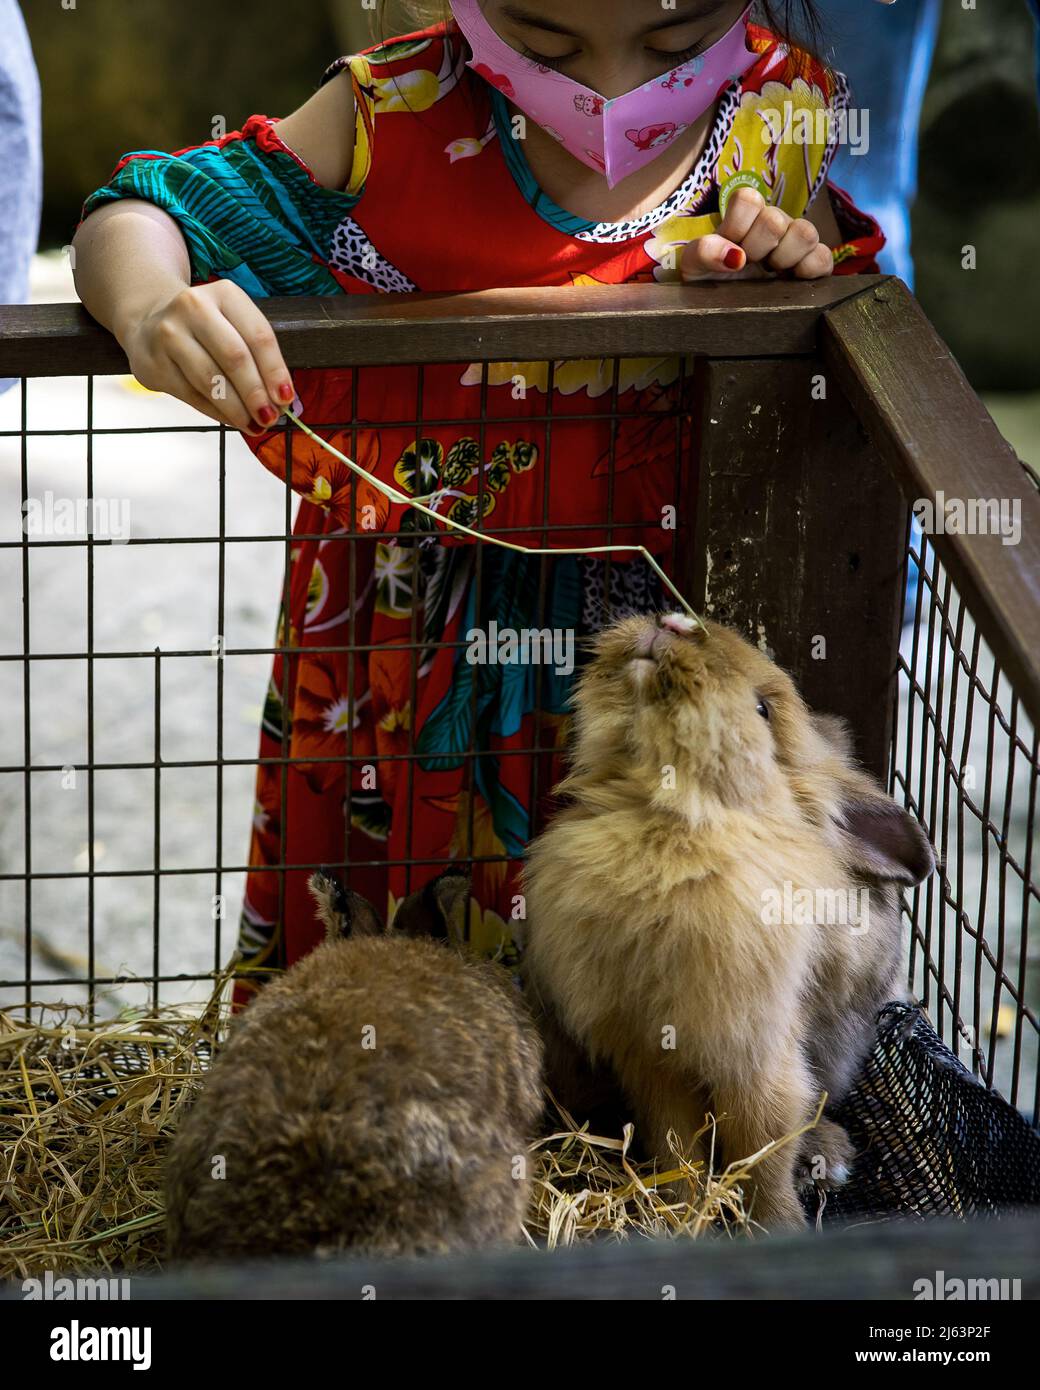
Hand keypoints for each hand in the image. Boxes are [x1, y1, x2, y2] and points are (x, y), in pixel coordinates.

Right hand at [121, 279, 294, 435]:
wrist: (150, 322)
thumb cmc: (206, 329)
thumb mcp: (234, 326)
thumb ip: (257, 357)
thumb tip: (281, 401)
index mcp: (224, 294)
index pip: (258, 335)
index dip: (275, 371)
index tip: (286, 398)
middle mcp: (193, 307)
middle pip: (235, 358)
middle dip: (256, 394)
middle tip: (270, 417)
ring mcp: (169, 334)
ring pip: (211, 380)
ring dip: (238, 410)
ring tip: (254, 425)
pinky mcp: (154, 362)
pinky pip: (193, 396)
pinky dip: (217, 413)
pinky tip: (232, 420)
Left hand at [680, 187, 833, 282]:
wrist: (721, 308)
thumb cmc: (708, 282)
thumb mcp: (694, 268)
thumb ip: (703, 252)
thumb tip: (735, 256)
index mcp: (744, 217)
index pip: (748, 199)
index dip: (738, 226)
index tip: (731, 249)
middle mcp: (772, 224)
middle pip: (775, 220)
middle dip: (757, 249)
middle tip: (749, 266)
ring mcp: (794, 242)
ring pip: (806, 232)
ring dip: (784, 257)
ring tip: (771, 274)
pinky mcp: (812, 264)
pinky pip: (824, 257)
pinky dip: (810, 269)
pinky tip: (791, 281)